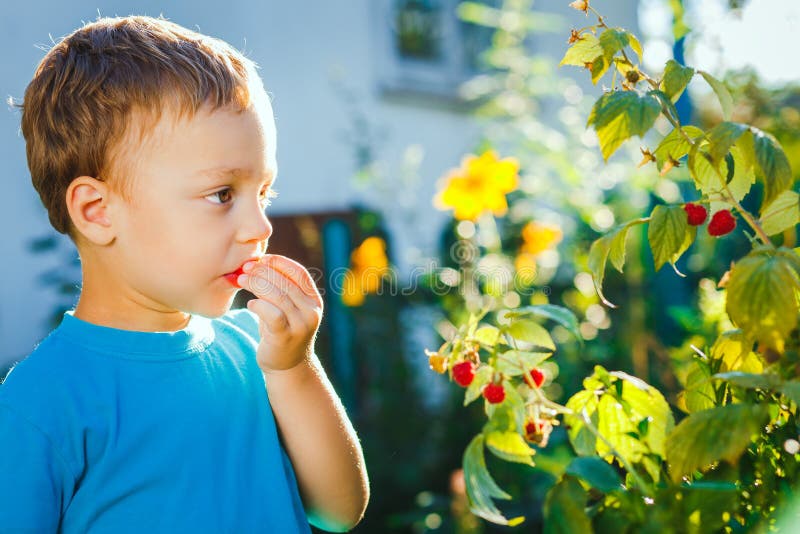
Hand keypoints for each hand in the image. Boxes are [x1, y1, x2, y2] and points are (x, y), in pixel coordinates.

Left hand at [237, 254, 323, 372]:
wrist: (288, 366)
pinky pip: (272, 314)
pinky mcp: (286, 337)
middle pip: (286, 283)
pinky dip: (258, 305)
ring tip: (241, 280)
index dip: (279, 262)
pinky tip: (250, 304)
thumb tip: (256, 262)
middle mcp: (311, 311)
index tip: (261, 258)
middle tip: (245, 268)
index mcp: (314, 300)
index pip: (299, 272)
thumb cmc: (282, 331)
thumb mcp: (287, 308)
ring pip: (278, 296)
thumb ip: (280, 288)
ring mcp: (301, 325)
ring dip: (257, 284)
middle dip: (263, 272)